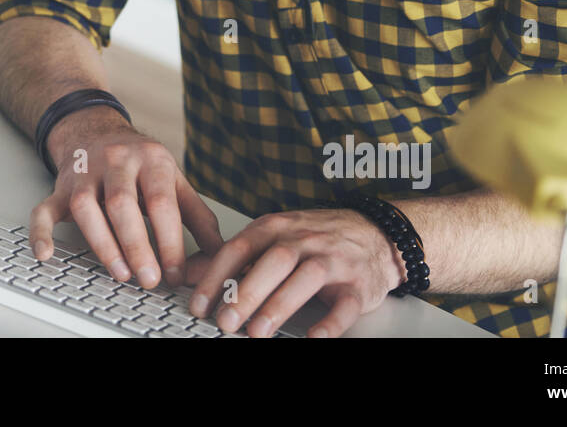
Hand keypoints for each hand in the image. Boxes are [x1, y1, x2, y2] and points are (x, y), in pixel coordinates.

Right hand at [28, 106, 223, 288]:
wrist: (96, 130)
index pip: (160, 201)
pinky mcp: (59, 187)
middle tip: (150, 279)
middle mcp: (116, 161)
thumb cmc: (140, 163)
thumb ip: (196, 215)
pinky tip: (46, 254)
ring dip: (103, 244)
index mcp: (150, 159)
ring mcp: (84, 173)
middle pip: (122, 203)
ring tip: (121, 274)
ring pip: (85, 206)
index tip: (176, 272)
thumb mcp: (173, 179)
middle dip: (137, 245)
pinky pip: (44, 208)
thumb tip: (219, 252)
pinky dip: (40, 233)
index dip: (169, 240)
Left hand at [185, 208, 405, 337]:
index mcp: (276, 227)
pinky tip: (313, 339)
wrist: (374, 232)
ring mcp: (333, 260)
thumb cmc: (316, 238)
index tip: (198, 304)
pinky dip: (330, 324)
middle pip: (272, 261)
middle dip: (246, 292)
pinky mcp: (359, 285)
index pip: (239, 247)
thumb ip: (237, 255)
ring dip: (279, 306)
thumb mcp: (274, 236)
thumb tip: (191, 270)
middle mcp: (304, 239)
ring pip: (305, 279)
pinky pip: (345, 305)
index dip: (216, 276)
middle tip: (225, 321)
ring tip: (257, 332)